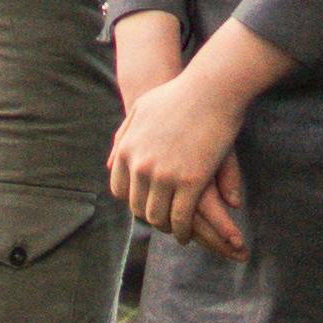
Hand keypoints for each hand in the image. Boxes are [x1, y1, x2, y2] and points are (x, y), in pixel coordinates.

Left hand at [109, 61, 252, 258]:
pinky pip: (181, 217)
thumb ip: (124, 137)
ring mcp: (164, 176)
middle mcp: (140, 166)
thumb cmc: (178, 95)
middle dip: (151, 217)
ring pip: (158, 216)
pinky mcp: (190, 182)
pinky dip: (183, 230)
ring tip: (176, 232)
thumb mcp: (140, 110)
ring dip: (167, 227)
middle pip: (138, 207)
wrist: (210, 89)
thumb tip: (111, 163)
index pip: (120, 190)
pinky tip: (187, 234)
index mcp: (127, 150)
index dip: (134, 201)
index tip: (146, 204)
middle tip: (164, 223)